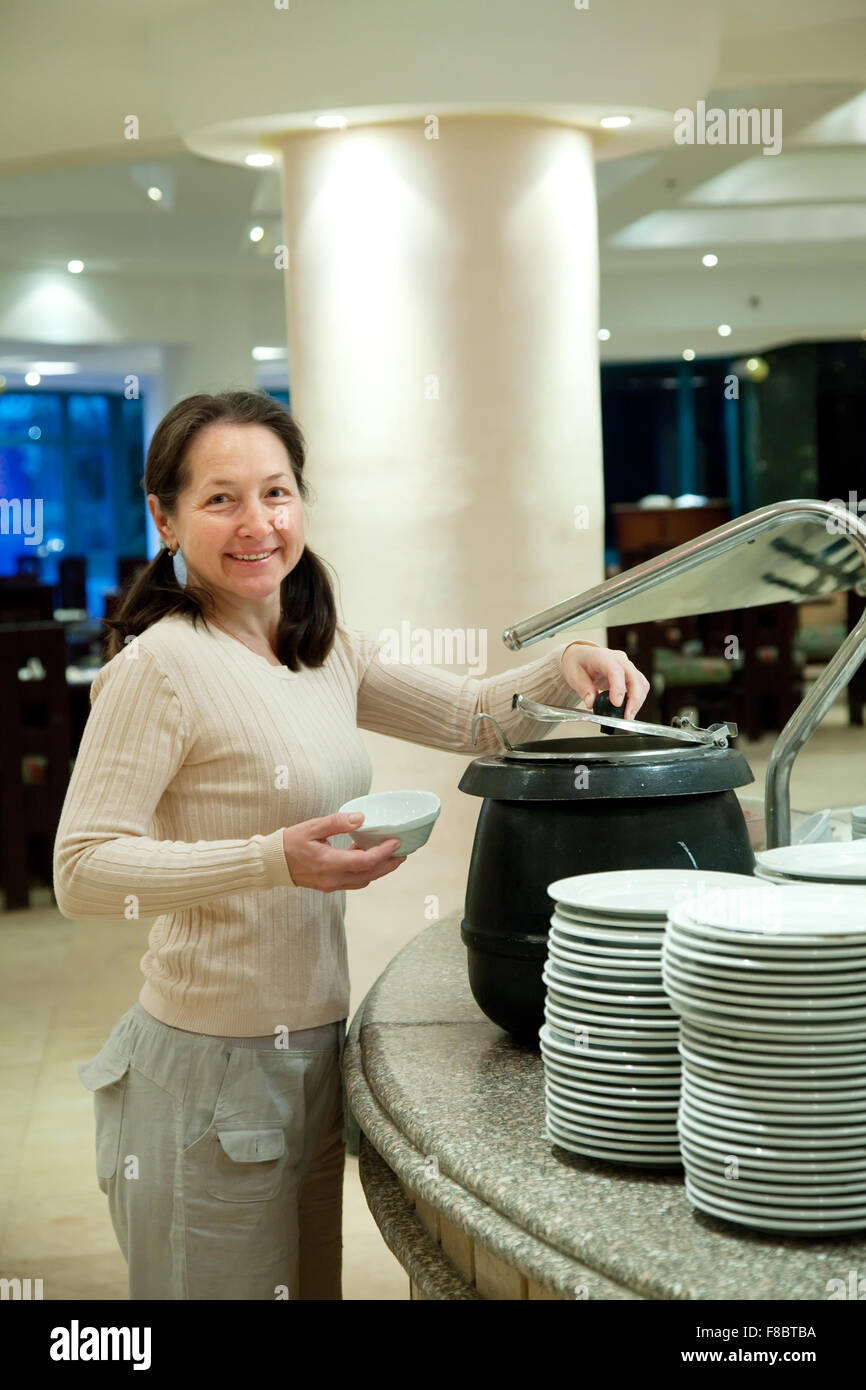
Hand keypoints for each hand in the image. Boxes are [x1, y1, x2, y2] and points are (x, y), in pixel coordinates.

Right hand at [282, 813, 404, 891]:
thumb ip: (336, 822)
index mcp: (329, 862)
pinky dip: (366, 871)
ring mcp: (331, 884)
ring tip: (389, 856)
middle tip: (402, 853)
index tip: (396, 842)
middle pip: (370, 875)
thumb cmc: (289, 843)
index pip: (365, 861)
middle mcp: (333, 878)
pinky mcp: (329, 885)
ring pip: (363, 880)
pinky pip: (354, 881)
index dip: (384, 853)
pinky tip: (366, 857)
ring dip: (379, 870)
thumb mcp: (311, 827)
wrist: (272, 864)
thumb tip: (360, 818)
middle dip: (389, 865)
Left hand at [561, 644, 650, 721]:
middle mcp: (618, 659)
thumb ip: (583, 689)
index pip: (615, 671)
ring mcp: (627, 665)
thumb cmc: (578, 663)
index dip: (618, 688)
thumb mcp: (573, 675)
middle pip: (634, 677)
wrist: (582, 656)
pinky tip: (629, 709)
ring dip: (637, 701)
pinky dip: (637, 699)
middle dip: (634, 699)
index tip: (617, 704)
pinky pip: (640, 686)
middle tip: (626, 717)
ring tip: (627, 716)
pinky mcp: (631, 673)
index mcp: (602, 657)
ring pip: (641, 683)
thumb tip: (591, 703)